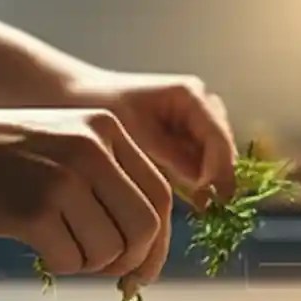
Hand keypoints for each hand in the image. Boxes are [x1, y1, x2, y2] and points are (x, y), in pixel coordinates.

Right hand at [0, 107, 172, 282]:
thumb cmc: (1, 152)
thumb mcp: (68, 140)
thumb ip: (109, 176)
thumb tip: (146, 244)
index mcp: (107, 130)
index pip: (160, 196)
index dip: (159, 241)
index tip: (145, 266)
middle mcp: (92, 151)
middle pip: (143, 228)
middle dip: (131, 261)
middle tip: (110, 273)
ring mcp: (63, 180)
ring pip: (108, 251)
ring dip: (88, 264)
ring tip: (61, 245)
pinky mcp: (34, 211)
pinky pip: (70, 262)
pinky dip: (60, 266)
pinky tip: (40, 246)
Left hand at [66, 72, 236, 207]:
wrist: (77, 97)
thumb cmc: (102, 107)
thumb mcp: (135, 132)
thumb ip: (171, 155)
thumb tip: (202, 183)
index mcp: (190, 95)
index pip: (218, 135)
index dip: (218, 167)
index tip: (209, 193)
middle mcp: (200, 103)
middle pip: (222, 145)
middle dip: (218, 174)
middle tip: (210, 206)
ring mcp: (195, 119)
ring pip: (215, 155)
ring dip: (210, 178)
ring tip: (203, 205)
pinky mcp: (184, 135)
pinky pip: (200, 159)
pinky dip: (198, 179)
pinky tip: (196, 201)